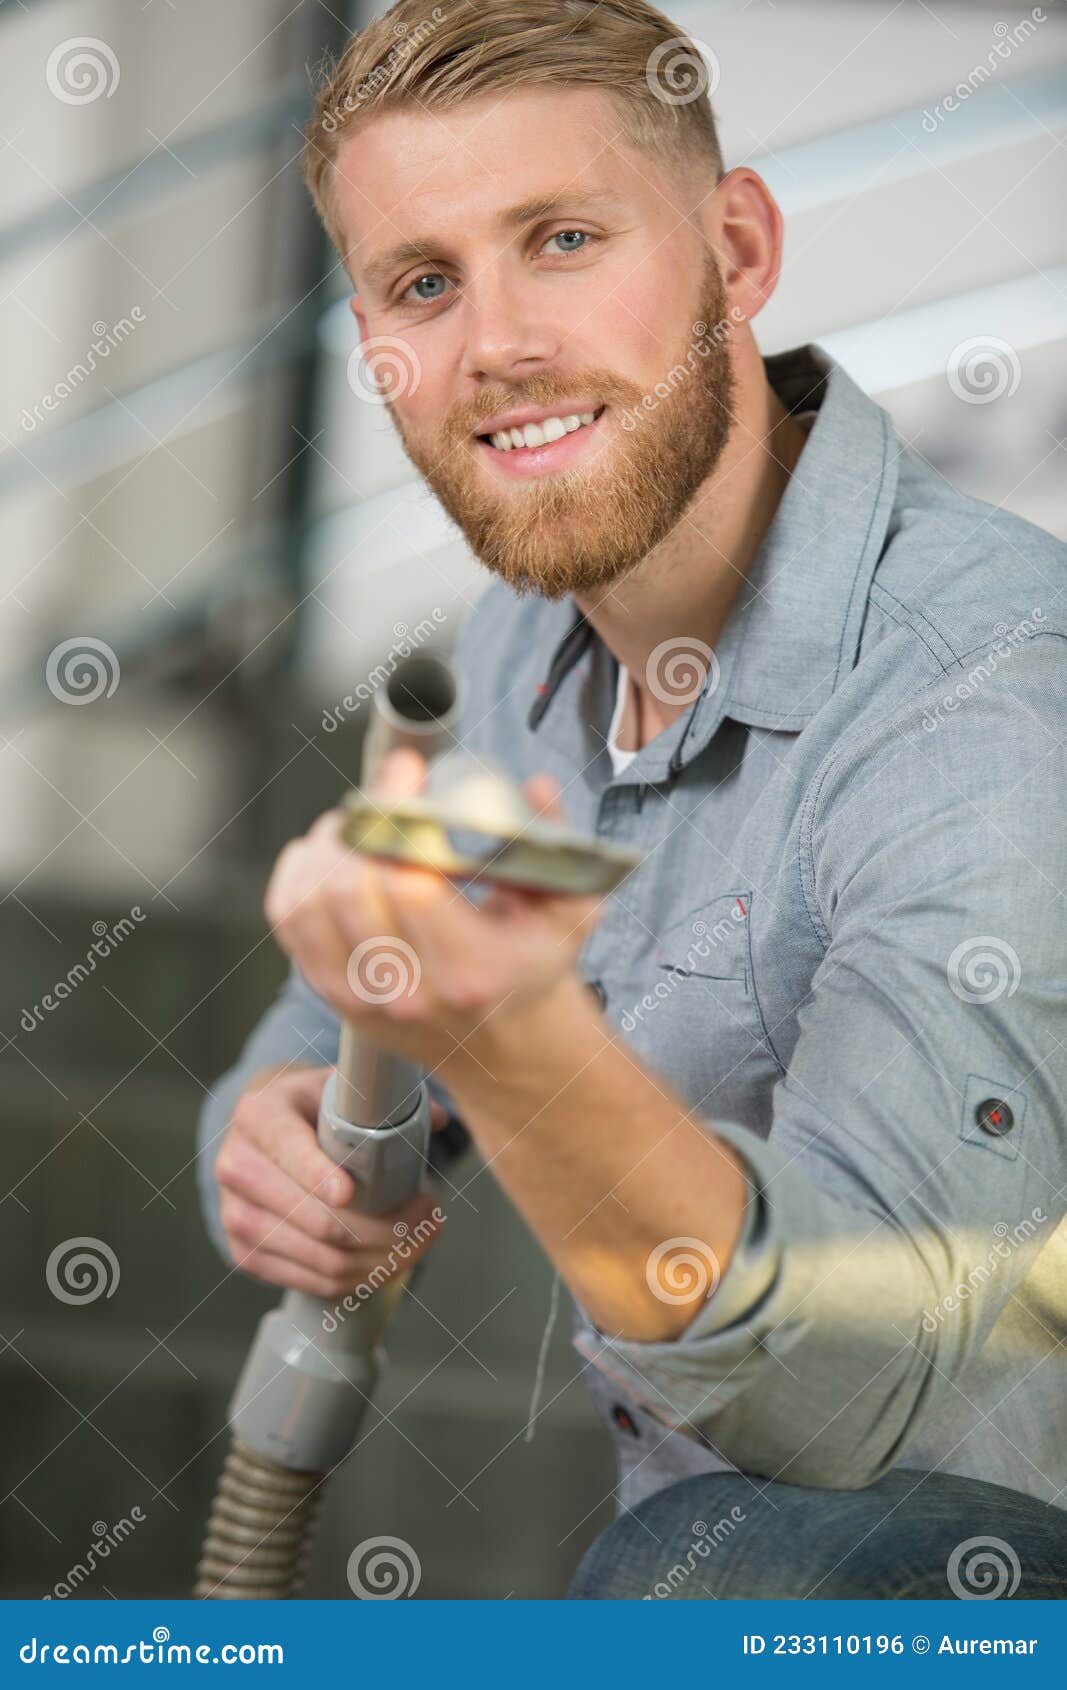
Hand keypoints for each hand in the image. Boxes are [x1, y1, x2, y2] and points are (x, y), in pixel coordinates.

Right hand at [215, 1063, 447, 1298]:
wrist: (261, 1133)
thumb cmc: (310, 1107)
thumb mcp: (338, 1086)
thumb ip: (387, 1095)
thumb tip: (438, 1119)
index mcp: (258, 1116)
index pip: (288, 1150)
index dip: (318, 1175)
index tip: (351, 1192)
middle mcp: (237, 1167)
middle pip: (315, 1218)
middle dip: (384, 1226)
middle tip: (429, 1213)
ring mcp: (236, 1217)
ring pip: (321, 1258)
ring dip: (382, 1258)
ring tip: (420, 1238)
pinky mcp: (246, 1255)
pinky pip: (314, 1282)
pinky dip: (361, 1278)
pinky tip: (391, 1259)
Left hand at [263, 750, 603, 1071]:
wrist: (504, 1047)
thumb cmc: (533, 968)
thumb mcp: (571, 912)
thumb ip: (558, 846)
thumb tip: (534, 788)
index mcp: (472, 970)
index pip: (411, 886)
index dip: (402, 818)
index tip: (411, 772)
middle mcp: (410, 991)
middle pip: (350, 890)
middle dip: (361, 823)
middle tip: (383, 794)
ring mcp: (364, 996)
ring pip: (309, 902)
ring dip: (326, 845)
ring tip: (355, 822)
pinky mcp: (332, 991)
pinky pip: (289, 919)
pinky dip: (297, 873)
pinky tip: (324, 851)